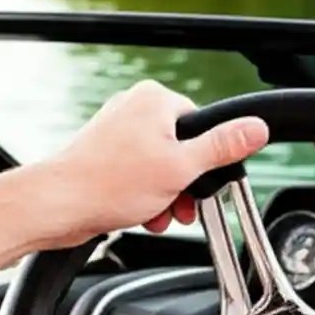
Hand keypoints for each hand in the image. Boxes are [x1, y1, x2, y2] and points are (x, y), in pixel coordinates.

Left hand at [27, 80, 268, 247]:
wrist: (57, 206)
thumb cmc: (108, 184)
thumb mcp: (182, 168)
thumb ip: (223, 147)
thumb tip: (257, 127)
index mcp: (155, 100)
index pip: (203, 125)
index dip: (205, 160)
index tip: (199, 182)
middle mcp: (135, 108)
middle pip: (183, 148)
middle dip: (184, 184)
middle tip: (179, 205)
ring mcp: (117, 130)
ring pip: (161, 165)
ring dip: (166, 195)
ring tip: (157, 213)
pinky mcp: (104, 154)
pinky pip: (139, 173)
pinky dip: (145, 195)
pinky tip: (141, 213)